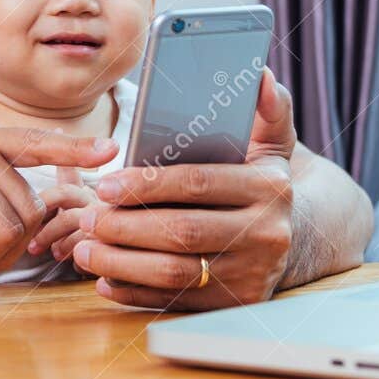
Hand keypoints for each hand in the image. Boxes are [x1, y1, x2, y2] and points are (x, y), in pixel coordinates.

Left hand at [73, 69, 296, 309]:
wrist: (292, 237)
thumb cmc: (259, 181)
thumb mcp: (271, 143)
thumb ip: (267, 107)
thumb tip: (259, 74)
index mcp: (269, 187)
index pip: (196, 183)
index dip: (145, 185)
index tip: (103, 184)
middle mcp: (267, 233)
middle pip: (182, 232)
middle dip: (125, 226)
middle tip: (86, 217)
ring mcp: (252, 274)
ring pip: (175, 273)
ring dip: (122, 263)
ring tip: (86, 249)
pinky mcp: (234, 304)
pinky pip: (176, 303)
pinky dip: (136, 294)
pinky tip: (106, 281)